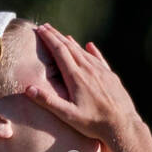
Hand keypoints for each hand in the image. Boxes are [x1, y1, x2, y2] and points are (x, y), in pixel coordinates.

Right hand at [28, 24, 139, 142]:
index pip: (59, 51)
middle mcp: (88, 69)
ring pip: (83, 51)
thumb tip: (28, 89)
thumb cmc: (93, 123)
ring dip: (71, 42)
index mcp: (76, 77)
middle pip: (70, 47)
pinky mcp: (110, 76)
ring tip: (62, 35)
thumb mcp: (68, 115)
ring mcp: (101, 71)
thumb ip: (48, 101)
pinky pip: (99, 59)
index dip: (49, 39)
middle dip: (56, 36)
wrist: (122, 124)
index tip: (40, 29)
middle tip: (46, 27)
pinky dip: (92, 51)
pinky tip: (89, 46)